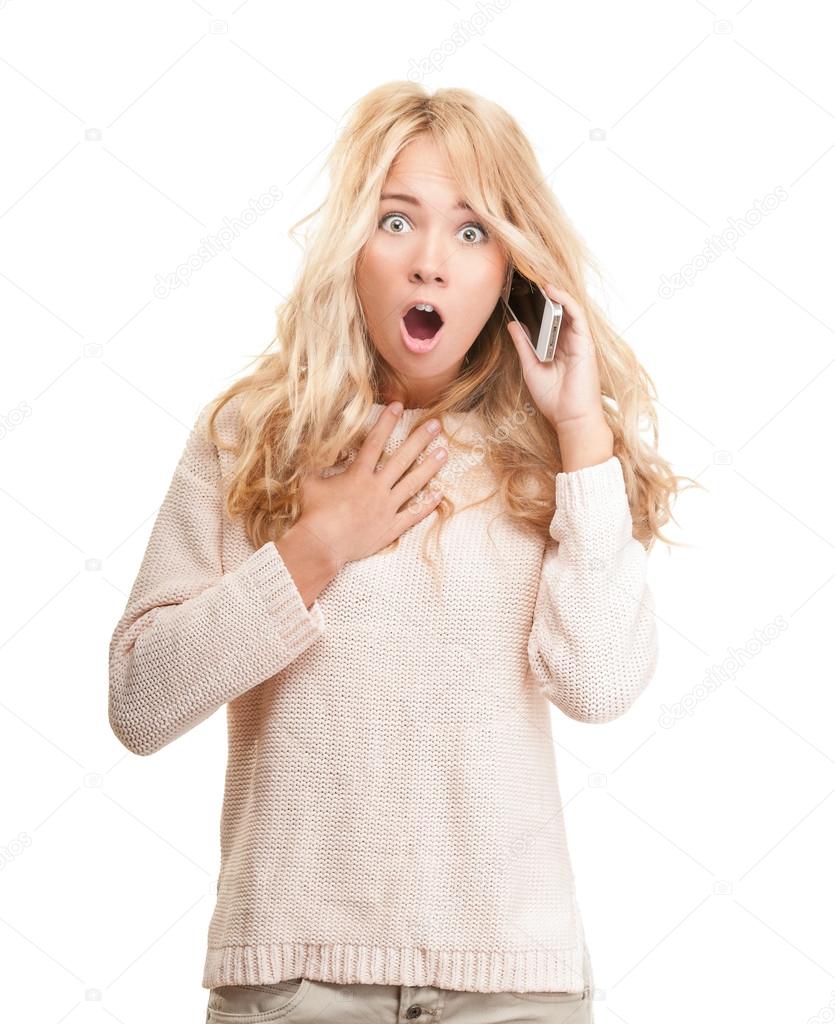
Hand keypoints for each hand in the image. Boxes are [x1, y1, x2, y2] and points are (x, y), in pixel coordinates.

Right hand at [296, 405, 446, 568]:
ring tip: (444, 453)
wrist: (321, 545)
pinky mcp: (390, 528)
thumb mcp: (310, 481)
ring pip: (413, 484)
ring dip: (430, 467)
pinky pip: (413, 514)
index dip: (387, 422)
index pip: (375, 441)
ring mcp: (386, 508)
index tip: (398, 406)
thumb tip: (318, 445)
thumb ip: (317, 462)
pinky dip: (427, 505)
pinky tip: (440, 494)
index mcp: (357, 474)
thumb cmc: (313, 513)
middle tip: (436, 425)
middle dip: (420, 439)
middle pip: (402, 458)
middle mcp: (376, 488)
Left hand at [506, 282, 605, 430]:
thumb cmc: (553, 399)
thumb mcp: (531, 368)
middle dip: (545, 295)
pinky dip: (565, 300)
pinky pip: (577, 315)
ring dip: (555, 292)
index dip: (538, 304)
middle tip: (528, 278)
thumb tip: (514, 324)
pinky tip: (551, 291)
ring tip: (538, 278)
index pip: (549, 321)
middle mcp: (569, 343)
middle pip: (558, 312)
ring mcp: (579, 342)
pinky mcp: (585, 343)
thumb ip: (524, 345)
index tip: (521, 290)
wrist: (570, 418)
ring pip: (568, 309)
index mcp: (557, 349)